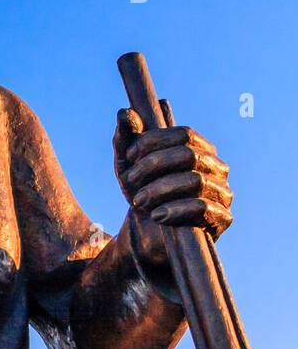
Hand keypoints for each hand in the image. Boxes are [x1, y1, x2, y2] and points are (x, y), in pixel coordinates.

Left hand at [113, 108, 232, 264]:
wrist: (145, 235)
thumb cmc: (141, 194)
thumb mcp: (127, 167)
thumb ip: (125, 139)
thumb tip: (125, 113)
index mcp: (199, 149)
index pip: (184, 133)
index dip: (154, 141)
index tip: (129, 156)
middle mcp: (217, 167)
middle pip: (189, 155)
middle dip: (152, 166)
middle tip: (130, 180)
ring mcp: (223, 192)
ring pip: (195, 181)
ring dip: (158, 190)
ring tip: (138, 202)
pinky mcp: (223, 218)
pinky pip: (203, 207)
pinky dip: (174, 209)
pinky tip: (157, 215)